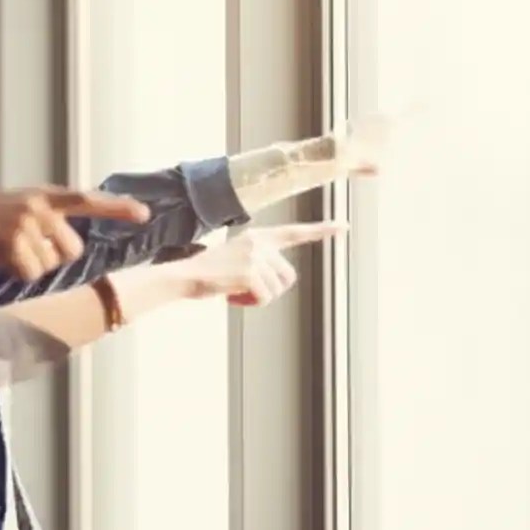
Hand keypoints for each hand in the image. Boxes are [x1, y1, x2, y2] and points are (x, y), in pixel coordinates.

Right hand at [0, 188, 150, 279]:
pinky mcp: (14, 244)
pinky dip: (14, 274)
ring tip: (4, 252)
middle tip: (19, 250)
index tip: (144, 215)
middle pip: (72, 249)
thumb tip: (70, 246)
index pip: (87, 199)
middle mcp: (39, 206)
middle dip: (52, 258)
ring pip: (51, 264)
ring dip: (31, 267)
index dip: (117, 209)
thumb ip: (44, 218)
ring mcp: (27, 224)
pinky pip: (30, 274)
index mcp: (42, 195)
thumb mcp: (15, 208)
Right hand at [171, 221, 347, 305]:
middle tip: (244, 291)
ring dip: (258, 298)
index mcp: (257, 237)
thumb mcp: (235, 260)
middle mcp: (259, 242)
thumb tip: (274, 283)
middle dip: (271, 290)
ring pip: (277, 289)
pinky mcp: (250, 272)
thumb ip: (258, 263)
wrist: (184, 276)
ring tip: (235, 291)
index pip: (294, 232)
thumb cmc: (206, 274)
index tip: (344, 227)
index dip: (321, 230)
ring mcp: (255, 256)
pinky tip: (232, 296)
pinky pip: (265, 298)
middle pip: (288, 276)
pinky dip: (250, 303)